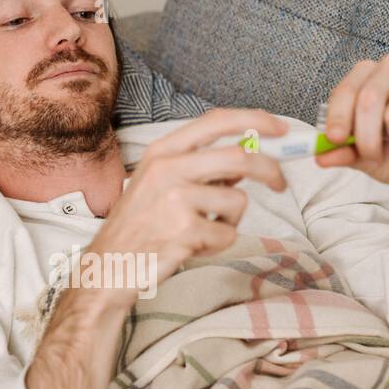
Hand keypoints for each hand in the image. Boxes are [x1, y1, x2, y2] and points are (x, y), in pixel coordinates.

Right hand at [85, 107, 287, 311]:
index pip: (215, 122)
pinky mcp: (184, 231)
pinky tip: (192, 247)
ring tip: (202, 231)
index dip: (254, 121)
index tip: (280, 129)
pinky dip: (217, 245)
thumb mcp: (159, 185)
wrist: (108, 267)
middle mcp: (167, 169)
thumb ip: (198, 168)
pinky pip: (227, 234)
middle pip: (239, 158)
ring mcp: (175, 200)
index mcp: (161, 152)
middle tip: (280, 184)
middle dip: (270, 170)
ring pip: (237, 202)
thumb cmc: (138, 227)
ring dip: (230, 221)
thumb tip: (244, 160)